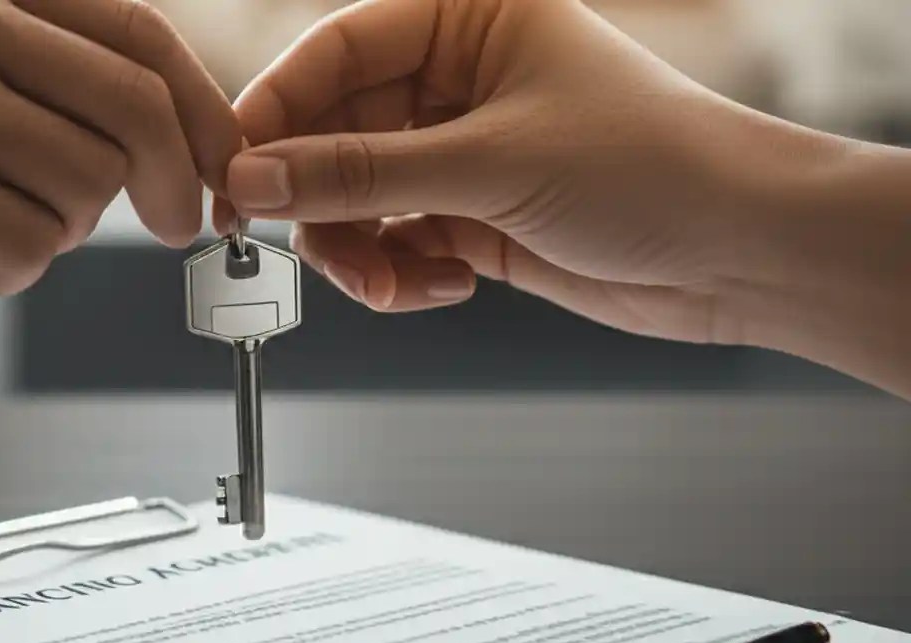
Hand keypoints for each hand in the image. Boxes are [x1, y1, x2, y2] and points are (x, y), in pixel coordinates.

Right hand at [0, 0, 240, 300]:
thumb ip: (31, 79)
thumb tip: (164, 142)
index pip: (137, 34)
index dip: (202, 114)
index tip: (221, 174)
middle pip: (135, 108)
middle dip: (177, 187)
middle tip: (177, 230)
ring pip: (86, 186)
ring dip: (59, 235)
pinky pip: (24, 242)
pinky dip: (8, 270)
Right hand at [215, 0, 823, 344]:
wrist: (738, 252)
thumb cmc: (654, 167)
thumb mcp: (489, 162)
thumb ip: (361, 173)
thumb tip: (256, 176)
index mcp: (468, 18)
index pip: (337, 51)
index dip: (278, 111)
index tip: (234, 169)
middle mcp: (459, 79)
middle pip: (335, 131)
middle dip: (318, 197)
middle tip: (292, 241)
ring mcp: (462, 150)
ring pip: (357, 196)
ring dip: (357, 248)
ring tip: (387, 282)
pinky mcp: (472, 215)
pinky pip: (394, 241)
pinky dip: (399, 272)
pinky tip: (443, 286)